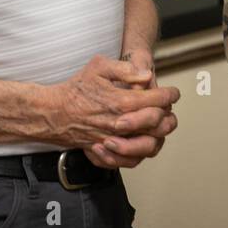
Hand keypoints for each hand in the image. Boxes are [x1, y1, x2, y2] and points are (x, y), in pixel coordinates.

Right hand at [85, 46, 174, 168]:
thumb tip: (147, 75)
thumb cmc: (76, 89)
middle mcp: (120, 124)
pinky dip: (142, 153)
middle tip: (168, 107)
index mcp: (121, 102)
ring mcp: (115, 140)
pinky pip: (131, 160)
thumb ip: (124, 69)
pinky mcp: (107, 152)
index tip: (173, 92)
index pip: (156, 100)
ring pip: (149, 145)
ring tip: (160, 125)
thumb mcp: (98, 66)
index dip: (170, 95)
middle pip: (158, 124)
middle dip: (168, 113)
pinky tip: (143, 141)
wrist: (54, 113)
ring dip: (159, 134)